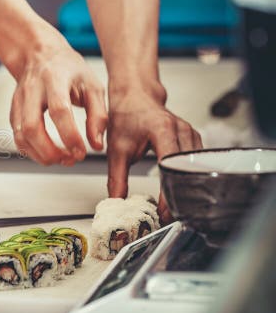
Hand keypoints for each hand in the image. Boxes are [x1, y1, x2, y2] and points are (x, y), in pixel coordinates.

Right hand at [9, 27, 107, 165]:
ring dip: (40, 155)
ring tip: (61, 159)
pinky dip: (32, 152)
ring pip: (21, 136)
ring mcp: (19, 102)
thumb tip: (96, 144)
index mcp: (54, 79)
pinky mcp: (13, 112)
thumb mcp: (92, 85)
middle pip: (32, 127)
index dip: (69, 135)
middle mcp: (32, 90)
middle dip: (50, 151)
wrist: (39, 54)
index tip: (81, 151)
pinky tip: (48, 153)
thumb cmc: (68, 69)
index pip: (59, 110)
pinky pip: (17, 138)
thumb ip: (98, 115)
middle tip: (70, 159)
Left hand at [107, 87, 202, 221]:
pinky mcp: (193, 139)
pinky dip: (188, 177)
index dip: (169, 190)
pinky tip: (180, 190)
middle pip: (188, 169)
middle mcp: (181, 130)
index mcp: (162, 130)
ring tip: (176, 207)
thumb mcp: (116, 149)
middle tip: (172, 215)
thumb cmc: (126, 116)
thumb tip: (116, 203)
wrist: (134, 97)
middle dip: (180, 194)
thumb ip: (116, 178)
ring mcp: (190, 134)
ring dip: (186, 187)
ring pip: (195, 167)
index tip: (164, 209)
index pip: (171, 165)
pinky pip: (196, 162)